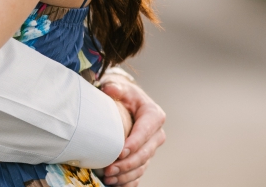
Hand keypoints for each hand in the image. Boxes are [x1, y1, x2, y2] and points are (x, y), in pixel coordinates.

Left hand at [98, 70, 165, 185]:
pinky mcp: (144, 158)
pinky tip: (116, 184)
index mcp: (153, 115)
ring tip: (108, 177)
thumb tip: (110, 89)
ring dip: (126, 175)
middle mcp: (156, 134)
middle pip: (145, 153)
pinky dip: (128, 181)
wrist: (126, 102)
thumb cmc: (123, 94)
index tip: (120, 152)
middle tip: (109, 169)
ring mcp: (151, 148)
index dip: (134, 143)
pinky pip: (139, 173)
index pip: (145, 131)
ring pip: (142, 166)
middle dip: (128, 163)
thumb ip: (116, 87)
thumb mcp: (121, 87)